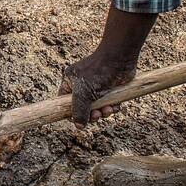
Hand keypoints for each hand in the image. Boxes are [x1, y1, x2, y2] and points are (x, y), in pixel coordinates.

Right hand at [59, 4, 157, 125]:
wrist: (119, 58)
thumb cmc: (98, 71)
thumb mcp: (83, 93)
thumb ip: (78, 110)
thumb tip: (79, 126)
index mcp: (70, 82)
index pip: (65, 102)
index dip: (71, 113)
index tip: (78, 121)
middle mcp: (82, 86)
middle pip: (82, 108)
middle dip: (90, 115)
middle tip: (96, 116)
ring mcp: (96, 88)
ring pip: (96, 108)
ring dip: (102, 113)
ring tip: (108, 110)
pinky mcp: (109, 90)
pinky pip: (108, 105)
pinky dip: (111, 108)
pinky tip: (115, 106)